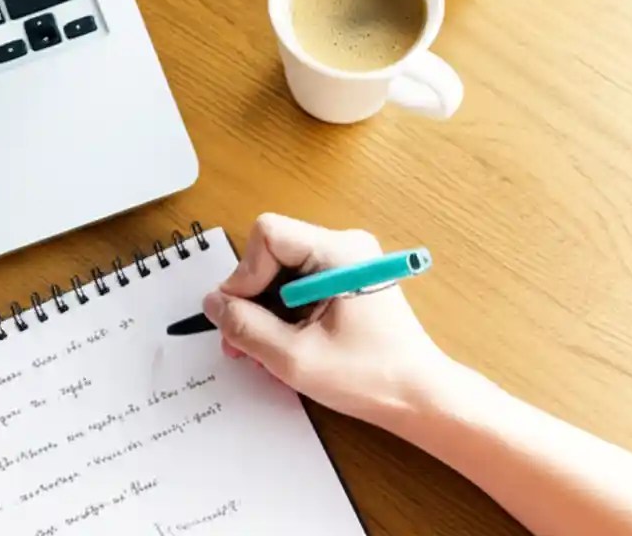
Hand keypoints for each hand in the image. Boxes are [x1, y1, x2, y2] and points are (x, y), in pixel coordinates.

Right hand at [202, 214, 453, 427]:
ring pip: (279, 272)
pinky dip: (281, 314)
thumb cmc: (371, 377)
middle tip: (241, 344)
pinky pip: (296, 284)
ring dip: (263, 311)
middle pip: (271, 253)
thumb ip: (245, 327)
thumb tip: (213, 305)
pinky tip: (282, 346)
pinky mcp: (344, 280)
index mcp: (340, 252)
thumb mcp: (294, 358)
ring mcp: (345, 262)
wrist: (418, 396)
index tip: (240, 316)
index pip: (268, 235)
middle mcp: (344, 246)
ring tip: (262, 352)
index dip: (244, 275)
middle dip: (250, 299)